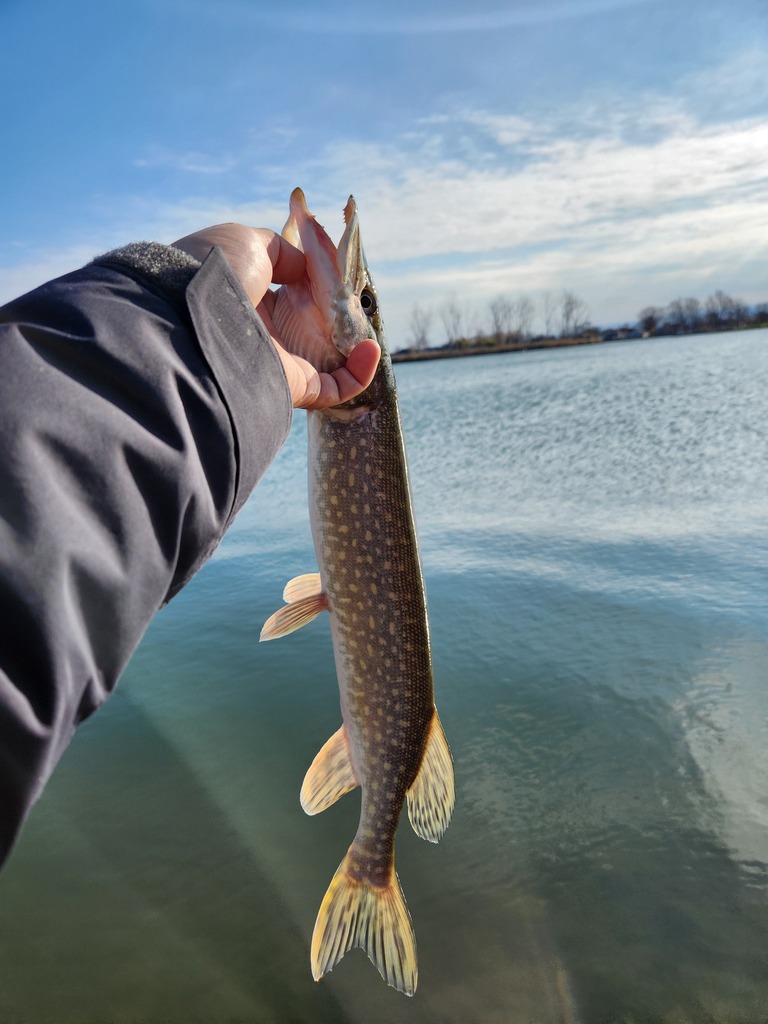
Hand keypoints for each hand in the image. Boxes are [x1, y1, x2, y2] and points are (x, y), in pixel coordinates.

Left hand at [172, 224, 379, 409]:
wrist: (192, 312)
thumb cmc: (215, 269)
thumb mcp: (249, 241)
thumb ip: (283, 251)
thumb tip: (306, 265)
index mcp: (245, 300)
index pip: (286, 300)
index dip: (312, 290)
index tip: (333, 279)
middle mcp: (259, 334)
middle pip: (309, 332)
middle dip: (338, 320)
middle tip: (354, 305)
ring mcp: (277, 363)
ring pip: (327, 362)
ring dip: (353, 347)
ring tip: (368, 329)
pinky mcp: (293, 388)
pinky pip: (335, 389)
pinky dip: (359, 373)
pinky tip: (371, 349)